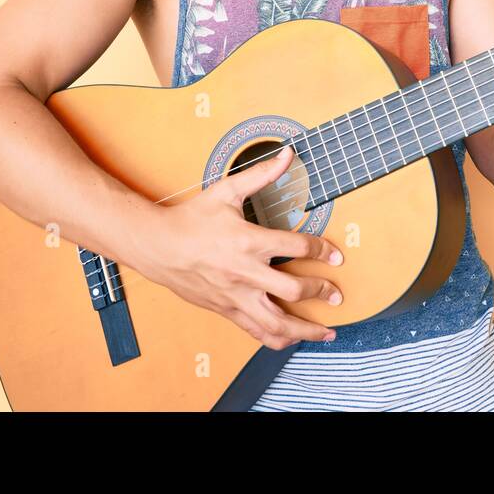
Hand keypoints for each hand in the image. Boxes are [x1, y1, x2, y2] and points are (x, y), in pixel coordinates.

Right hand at [130, 145, 344, 350]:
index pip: (297, 247)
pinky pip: (256, 331)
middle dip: (321, 292)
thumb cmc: (191, 219)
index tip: (335, 256)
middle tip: (336, 294)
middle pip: (293, 290)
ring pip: (276, 322)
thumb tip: (288, 155)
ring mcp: (235, 295)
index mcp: (248, 241)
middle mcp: (244, 272)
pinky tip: (292, 339)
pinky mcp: (226, 309)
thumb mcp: (227, 191)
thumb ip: (261, 175)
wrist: (157, 246)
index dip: (322, 251)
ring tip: (326, 333)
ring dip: (306, 330)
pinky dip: (277, 339)